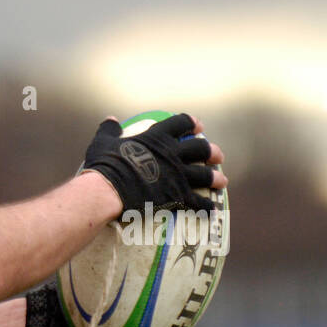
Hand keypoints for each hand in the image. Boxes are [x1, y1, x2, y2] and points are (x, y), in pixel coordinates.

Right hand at [79, 112, 225, 215]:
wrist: (109, 190)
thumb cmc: (105, 164)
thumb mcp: (103, 142)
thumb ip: (109, 129)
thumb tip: (110, 119)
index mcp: (158, 137)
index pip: (181, 124)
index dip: (191, 123)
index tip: (198, 126)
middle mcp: (173, 154)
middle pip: (200, 149)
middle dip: (211, 152)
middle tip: (217, 156)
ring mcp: (178, 175)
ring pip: (204, 175)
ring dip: (215, 178)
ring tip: (222, 180)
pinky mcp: (178, 196)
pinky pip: (198, 201)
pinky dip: (206, 205)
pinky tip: (212, 207)